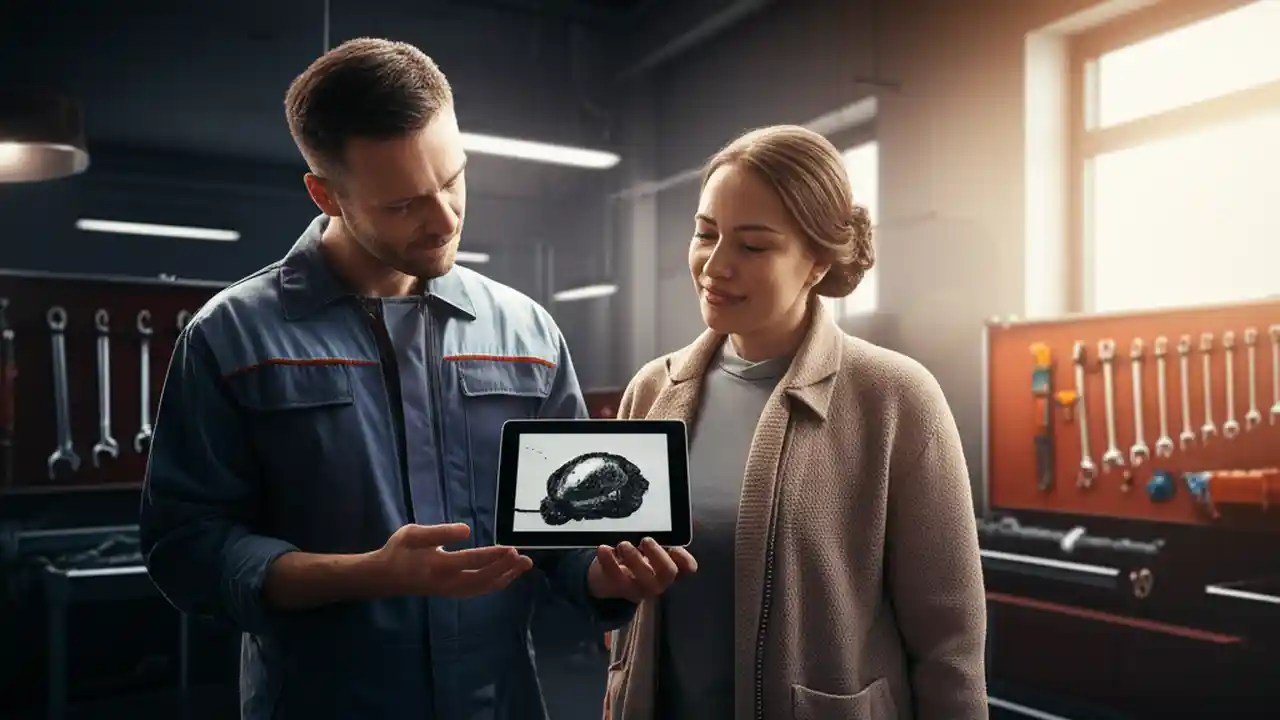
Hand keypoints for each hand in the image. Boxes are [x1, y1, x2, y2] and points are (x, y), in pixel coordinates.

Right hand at [370, 523, 531, 597]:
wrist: (383, 577)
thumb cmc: (399, 551)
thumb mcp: (413, 534)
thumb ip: (440, 532)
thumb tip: (467, 530)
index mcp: (439, 566)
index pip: (473, 561)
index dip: (494, 556)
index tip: (512, 548)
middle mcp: (448, 582)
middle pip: (483, 579)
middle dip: (507, 569)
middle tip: (526, 558)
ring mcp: (450, 591)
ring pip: (483, 588)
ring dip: (505, 578)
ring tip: (523, 567)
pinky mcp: (451, 593)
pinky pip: (478, 591)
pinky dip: (495, 584)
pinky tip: (507, 576)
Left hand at [587, 537, 696, 602]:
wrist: (606, 579)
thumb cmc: (633, 559)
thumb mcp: (646, 551)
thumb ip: (660, 543)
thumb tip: (669, 536)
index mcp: (667, 569)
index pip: (685, 567)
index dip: (685, 560)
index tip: (675, 548)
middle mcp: (657, 582)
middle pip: (667, 573)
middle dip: (658, 555)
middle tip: (645, 540)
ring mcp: (638, 588)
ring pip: (642, 578)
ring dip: (634, 558)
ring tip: (623, 544)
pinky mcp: (618, 588)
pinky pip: (615, 577)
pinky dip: (608, 561)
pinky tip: (603, 549)